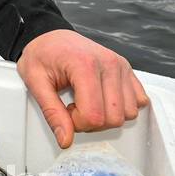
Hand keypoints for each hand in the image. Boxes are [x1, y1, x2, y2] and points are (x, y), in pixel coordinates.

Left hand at [16, 29, 149, 148]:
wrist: (50, 35)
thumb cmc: (42, 55)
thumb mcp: (35, 82)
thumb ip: (52, 113)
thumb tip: (66, 140)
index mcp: (85, 65)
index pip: (94, 115)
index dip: (77, 124)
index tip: (66, 111)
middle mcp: (109, 64)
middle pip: (114, 118)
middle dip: (92, 122)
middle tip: (74, 108)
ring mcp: (121, 66)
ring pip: (128, 113)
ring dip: (107, 116)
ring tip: (87, 101)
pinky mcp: (128, 70)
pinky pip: (139, 101)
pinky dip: (122, 107)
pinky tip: (102, 99)